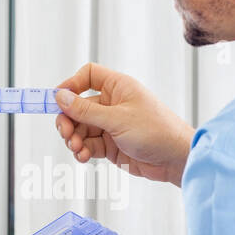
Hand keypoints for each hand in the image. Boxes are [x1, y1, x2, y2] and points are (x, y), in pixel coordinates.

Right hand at [54, 64, 194, 186]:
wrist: (176, 159)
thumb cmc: (156, 131)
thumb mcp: (117, 119)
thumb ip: (86, 110)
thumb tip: (60, 97)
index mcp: (118, 87)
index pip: (88, 76)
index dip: (71, 85)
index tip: (58, 100)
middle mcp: (113, 104)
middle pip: (78, 106)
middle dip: (68, 120)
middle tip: (66, 134)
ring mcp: (111, 125)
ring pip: (81, 128)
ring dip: (74, 139)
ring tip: (78, 149)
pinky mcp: (111, 145)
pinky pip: (88, 145)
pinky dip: (82, 151)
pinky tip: (83, 157)